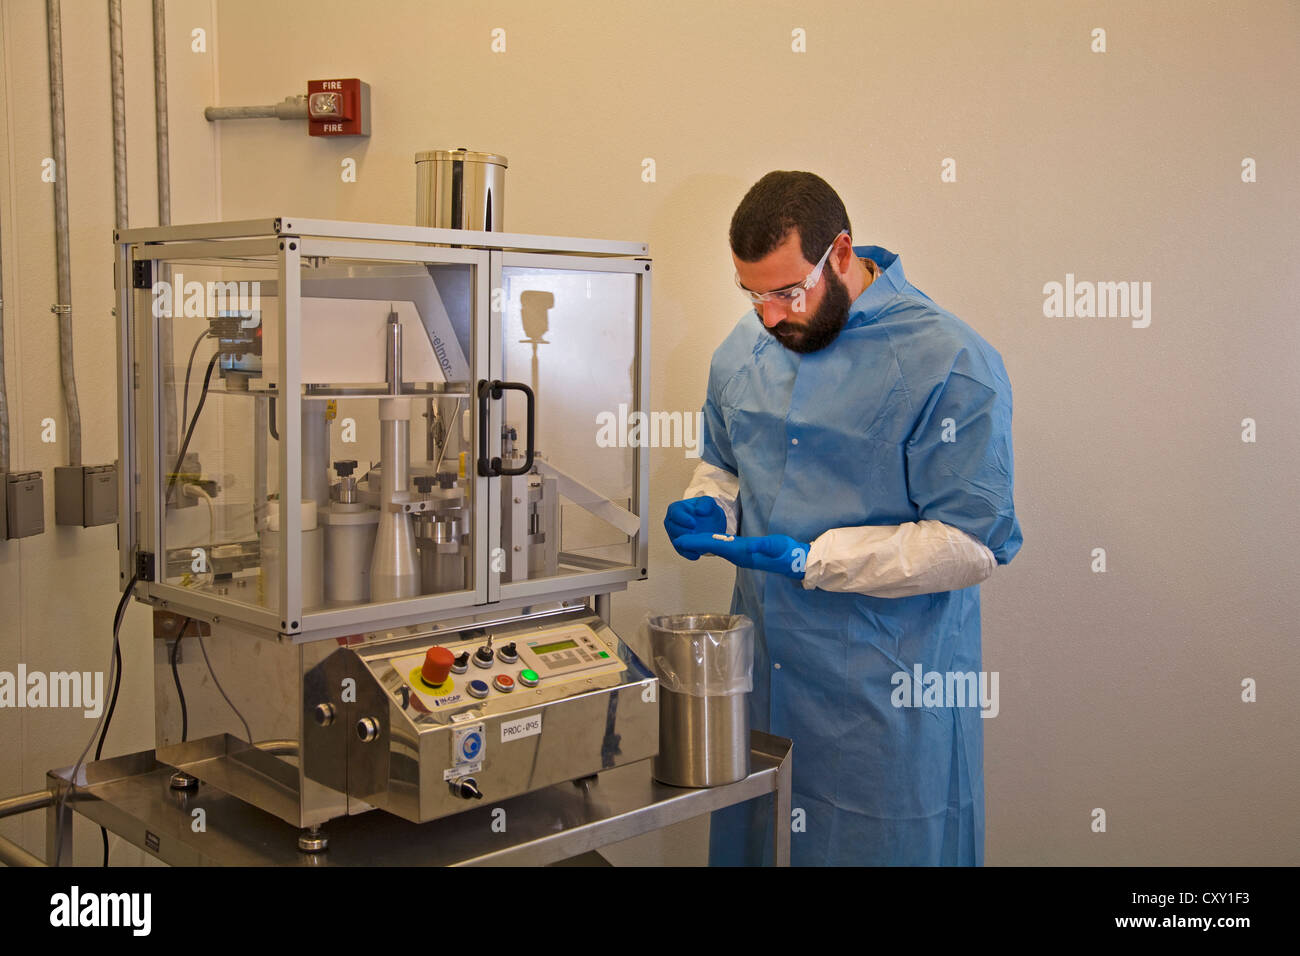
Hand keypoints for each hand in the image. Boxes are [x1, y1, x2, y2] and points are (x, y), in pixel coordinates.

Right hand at [664, 496, 726, 559]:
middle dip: (684, 532)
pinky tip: (696, 554)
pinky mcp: (680, 545)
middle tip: (694, 534)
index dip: (683, 519)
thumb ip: (705, 504)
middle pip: (673, 528)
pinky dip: (688, 554)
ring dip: (686, 544)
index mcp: (677, 509)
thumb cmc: (706, 510)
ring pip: (676, 541)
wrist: (712, 522)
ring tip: (696, 545)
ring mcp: (675, 534)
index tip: (693, 523)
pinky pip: (681, 551)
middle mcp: (673, 522)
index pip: (675, 513)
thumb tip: (699, 511)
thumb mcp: (708, 503)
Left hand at [671, 532, 809, 578]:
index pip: (716, 546)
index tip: (682, 541)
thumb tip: (753, 545)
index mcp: (743, 552)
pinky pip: (723, 548)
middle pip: (712, 548)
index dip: (698, 543)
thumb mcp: (779, 547)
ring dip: (701, 544)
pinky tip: (706, 541)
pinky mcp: (744, 554)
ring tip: (687, 539)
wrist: (796, 563)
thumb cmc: (788, 554)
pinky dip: (711, 544)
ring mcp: (740, 556)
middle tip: (677, 539)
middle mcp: (738, 556)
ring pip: (716, 548)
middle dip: (694, 544)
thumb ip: (766, 546)